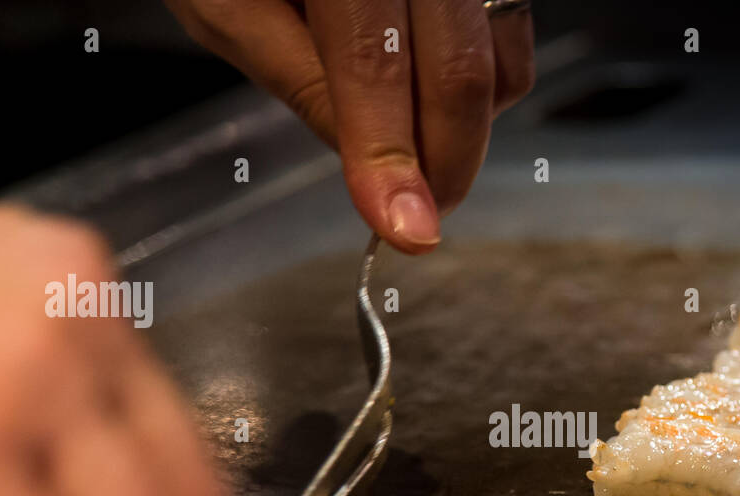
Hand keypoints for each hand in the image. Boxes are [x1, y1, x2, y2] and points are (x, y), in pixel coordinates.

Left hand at [165, 0, 534, 253]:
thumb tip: (376, 170)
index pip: (373, 61)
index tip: (407, 230)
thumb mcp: (226, 8)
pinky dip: (487, 85)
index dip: (391, 154)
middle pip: (459, 68)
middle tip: (420, 216)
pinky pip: (512, 37)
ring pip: (499, 62)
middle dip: (446, 163)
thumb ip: (300, 82)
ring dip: (466, 128)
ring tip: (412, 143)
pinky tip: (431, 88)